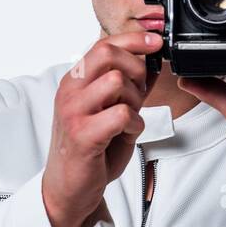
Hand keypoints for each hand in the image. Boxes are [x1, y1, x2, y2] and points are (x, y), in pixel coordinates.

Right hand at [43, 31, 159, 226]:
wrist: (70, 187)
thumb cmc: (91, 148)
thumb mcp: (111, 110)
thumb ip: (129, 87)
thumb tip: (152, 62)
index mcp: (75, 82)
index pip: (103, 45)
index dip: (134, 39)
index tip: (156, 41)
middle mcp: (70, 92)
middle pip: (108, 54)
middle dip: (136, 68)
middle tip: (140, 92)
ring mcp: (73, 112)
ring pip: (117, 82)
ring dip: (134, 99)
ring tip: (129, 117)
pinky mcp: (83, 135)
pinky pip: (121, 114)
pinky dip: (134, 124)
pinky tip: (126, 134)